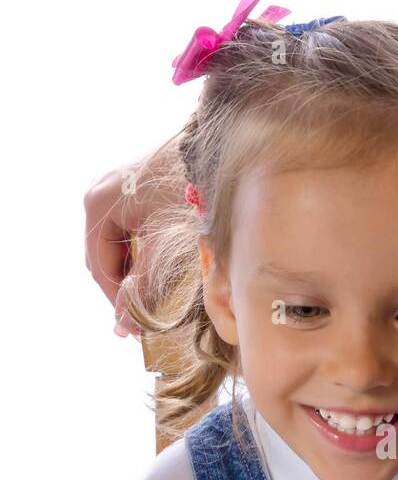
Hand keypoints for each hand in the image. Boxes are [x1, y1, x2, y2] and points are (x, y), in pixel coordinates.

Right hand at [83, 144, 182, 338]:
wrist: (215, 151)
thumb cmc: (188, 193)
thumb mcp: (165, 245)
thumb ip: (144, 286)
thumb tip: (124, 326)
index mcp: (98, 206)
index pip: (99, 268)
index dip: (117, 301)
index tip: (135, 327)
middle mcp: (99, 193)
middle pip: (103, 256)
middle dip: (124, 288)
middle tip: (145, 317)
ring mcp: (115, 187)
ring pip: (116, 244)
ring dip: (132, 272)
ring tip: (153, 296)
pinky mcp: (134, 186)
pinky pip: (127, 228)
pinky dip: (140, 252)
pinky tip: (158, 267)